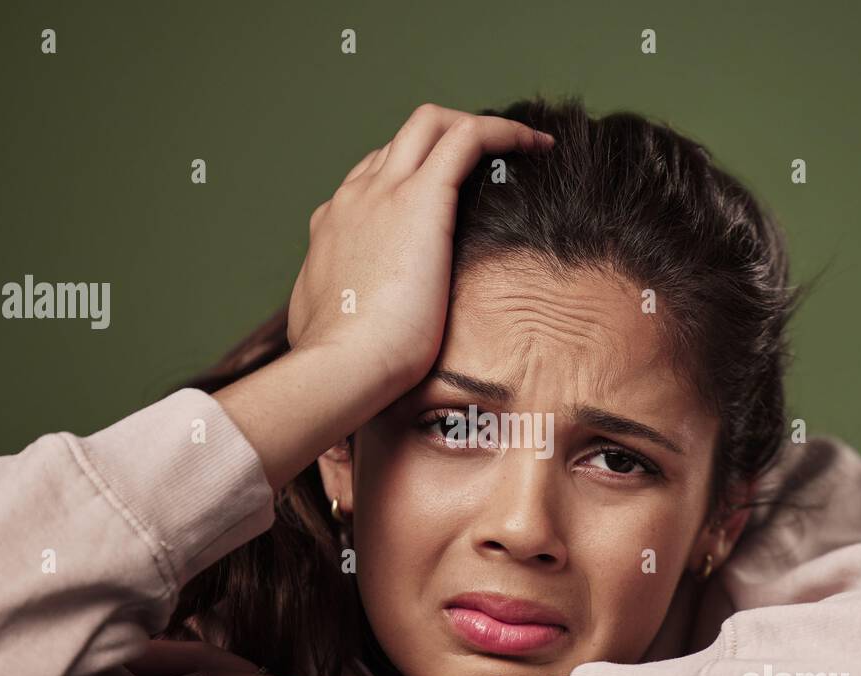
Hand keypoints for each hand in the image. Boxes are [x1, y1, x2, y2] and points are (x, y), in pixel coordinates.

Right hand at [285, 103, 555, 397]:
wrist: (340, 366)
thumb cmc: (337, 366)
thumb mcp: (324, 329)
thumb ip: (336, 311)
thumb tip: (344, 323)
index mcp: (334, 228)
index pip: (373, 181)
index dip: (411, 180)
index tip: (448, 201)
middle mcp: (355, 198)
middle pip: (401, 142)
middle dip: (444, 141)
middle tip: (489, 168)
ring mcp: (385, 192)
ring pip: (430, 124)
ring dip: (475, 128)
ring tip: (521, 150)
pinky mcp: (421, 198)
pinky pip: (468, 137)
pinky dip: (504, 132)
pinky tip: (536, 146)